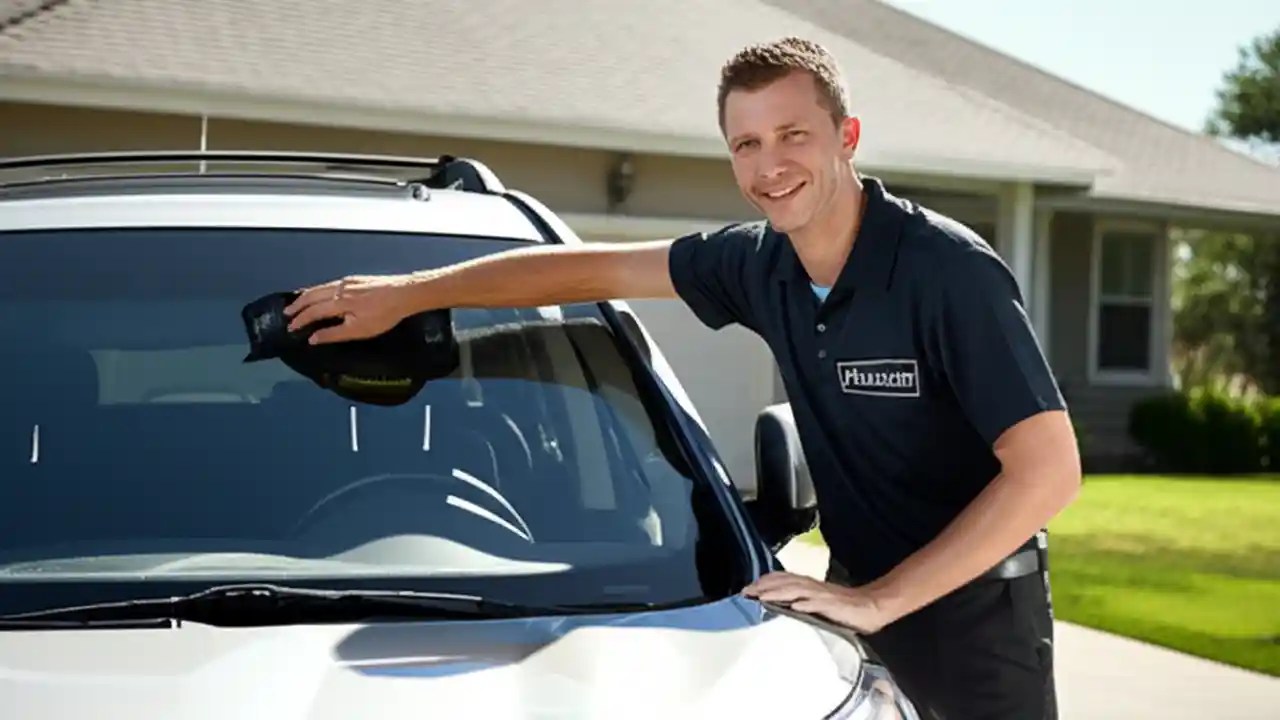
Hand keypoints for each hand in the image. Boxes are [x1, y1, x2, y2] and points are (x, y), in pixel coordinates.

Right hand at [284, 273, 420, 344]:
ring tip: (299, 302)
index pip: (312, 311)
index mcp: (338, 302)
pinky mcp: (356, 279)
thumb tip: (313, 338)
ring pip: (320, 287)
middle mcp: (340, 288)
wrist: (405, 293)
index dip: (300, 321)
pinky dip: (320, 289)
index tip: (291, 328)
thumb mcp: (359, 330)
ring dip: (307, 296)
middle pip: (312, 296)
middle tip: (288, 314)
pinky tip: (322, 293)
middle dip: (298, 305)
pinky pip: (330, 284)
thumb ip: (334, 334)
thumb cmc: (384, 314)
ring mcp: (348, 282)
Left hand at [743, 572, 899, 633]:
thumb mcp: (818, 604)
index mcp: (809, 586)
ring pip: (797, 590)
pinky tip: (794, 607)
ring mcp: (823, 596)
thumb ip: (801, 602)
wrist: (872, 606)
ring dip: (779, 592)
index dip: (765, 582)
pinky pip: (818, 604)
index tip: (747, 589)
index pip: (783, 578)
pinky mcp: (834, 606)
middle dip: (765, 586)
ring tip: (762, 596)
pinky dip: (806, 604)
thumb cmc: (844, 608)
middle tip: (747, 591)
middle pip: (785, 582)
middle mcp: (813, 587)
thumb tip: (782, 605)